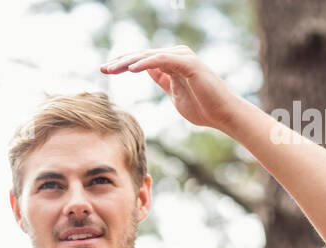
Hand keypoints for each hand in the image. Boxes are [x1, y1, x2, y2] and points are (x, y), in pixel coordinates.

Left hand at [100, 44, 241, 133]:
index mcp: (171, 63)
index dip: (123, 64)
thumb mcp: (175, 94)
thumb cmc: (202, 107)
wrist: (223, 114)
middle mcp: (176, 56)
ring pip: (150, 55)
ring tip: (113, 68)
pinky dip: (147, 63)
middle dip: (121, 61)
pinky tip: (132, 69)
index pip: (143, 60)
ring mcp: (183, 58)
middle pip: (143, 55)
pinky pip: (163, 60)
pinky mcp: (189, 64)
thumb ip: (163, 81)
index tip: (106, 71)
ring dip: (130, 61)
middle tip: (102, 68)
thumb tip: (148, 71)